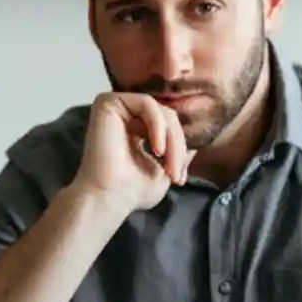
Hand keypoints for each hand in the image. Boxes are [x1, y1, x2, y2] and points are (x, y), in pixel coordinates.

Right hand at [72, 92, 195, 213]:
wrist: (108, 199)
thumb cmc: (132, 191)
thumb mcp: (165, 171)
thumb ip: (177, 154)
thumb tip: (194, 146)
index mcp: (134, 128)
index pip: (168, 126)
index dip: (179, 149)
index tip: (179, 179)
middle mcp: (123, 115)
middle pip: (168, 117)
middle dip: (178, 147)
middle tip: (176, 176)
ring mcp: (115, 107)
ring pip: (161, 111)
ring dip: (172, 141)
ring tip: (168, 168)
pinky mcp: (108, 103)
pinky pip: (147, 104)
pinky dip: (158, 126)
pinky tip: (157, 150)